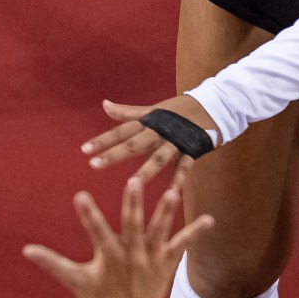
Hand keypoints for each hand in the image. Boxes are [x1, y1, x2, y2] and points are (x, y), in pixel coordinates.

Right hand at [23, 166, 211, 297]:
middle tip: (134, 181)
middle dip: (133, 203)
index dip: (88, 214)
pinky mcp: (167, 262)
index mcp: (109, 257)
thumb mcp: (76, 281)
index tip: (80, 195)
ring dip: (167, 211)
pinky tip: (210, 219)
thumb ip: (52, 263)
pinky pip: (183, 244)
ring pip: (160, 231)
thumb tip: (26, 250)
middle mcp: (132, 256)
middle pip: (133, 225)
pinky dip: (196, 232)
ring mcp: (151, 258)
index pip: (95, 232)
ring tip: (173, 191)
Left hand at [82, 94, 219, 183]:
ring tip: (131, 183)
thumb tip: (104, 104)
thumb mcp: (153, 109)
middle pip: (134, 143)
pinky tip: (172, 193)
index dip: (103, 139)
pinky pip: (185, 165)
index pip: (122, 130)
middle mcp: (160, 130)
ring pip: (159, 156)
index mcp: (149, 121)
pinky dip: (179, 179)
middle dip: (115, 154)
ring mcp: (177, 140)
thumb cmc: (179, 109)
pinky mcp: (193, 148)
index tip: (84, 150)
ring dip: (146, 170)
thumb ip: (128, 112)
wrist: (214, 104)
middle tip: (95, 164)